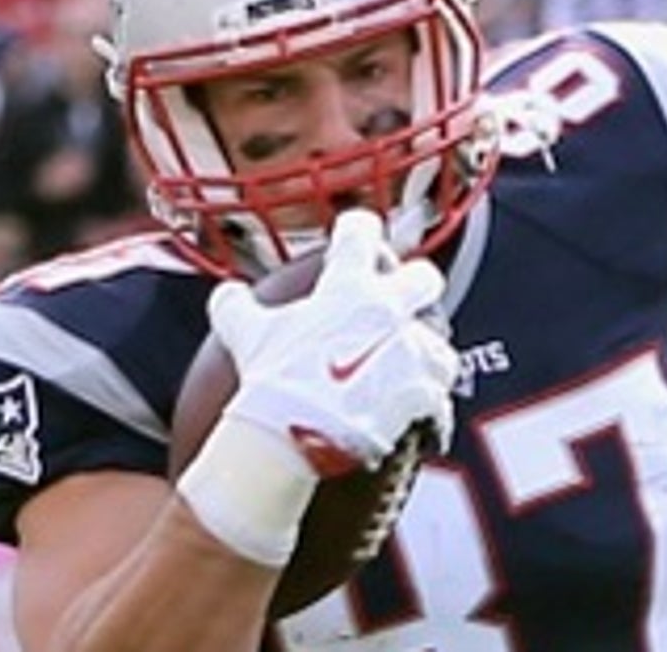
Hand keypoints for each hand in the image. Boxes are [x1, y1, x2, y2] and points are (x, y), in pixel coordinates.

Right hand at [209, 211, 457, 473]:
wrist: (292, 437)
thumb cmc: (270, 383)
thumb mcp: (244, 334)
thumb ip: (235, 306)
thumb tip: (226, 295)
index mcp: (348, 287)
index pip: (363, 232)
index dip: (358, 231)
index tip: (354, 236)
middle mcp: (389, 311)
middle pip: (424, 277)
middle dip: (414, 287)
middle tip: (394, 305)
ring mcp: (412, 352)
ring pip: (438, 340)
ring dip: (423, 353)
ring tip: (401, 370)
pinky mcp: (425, 395)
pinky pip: (439, 397)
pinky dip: (427, 406)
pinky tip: (410, 416)